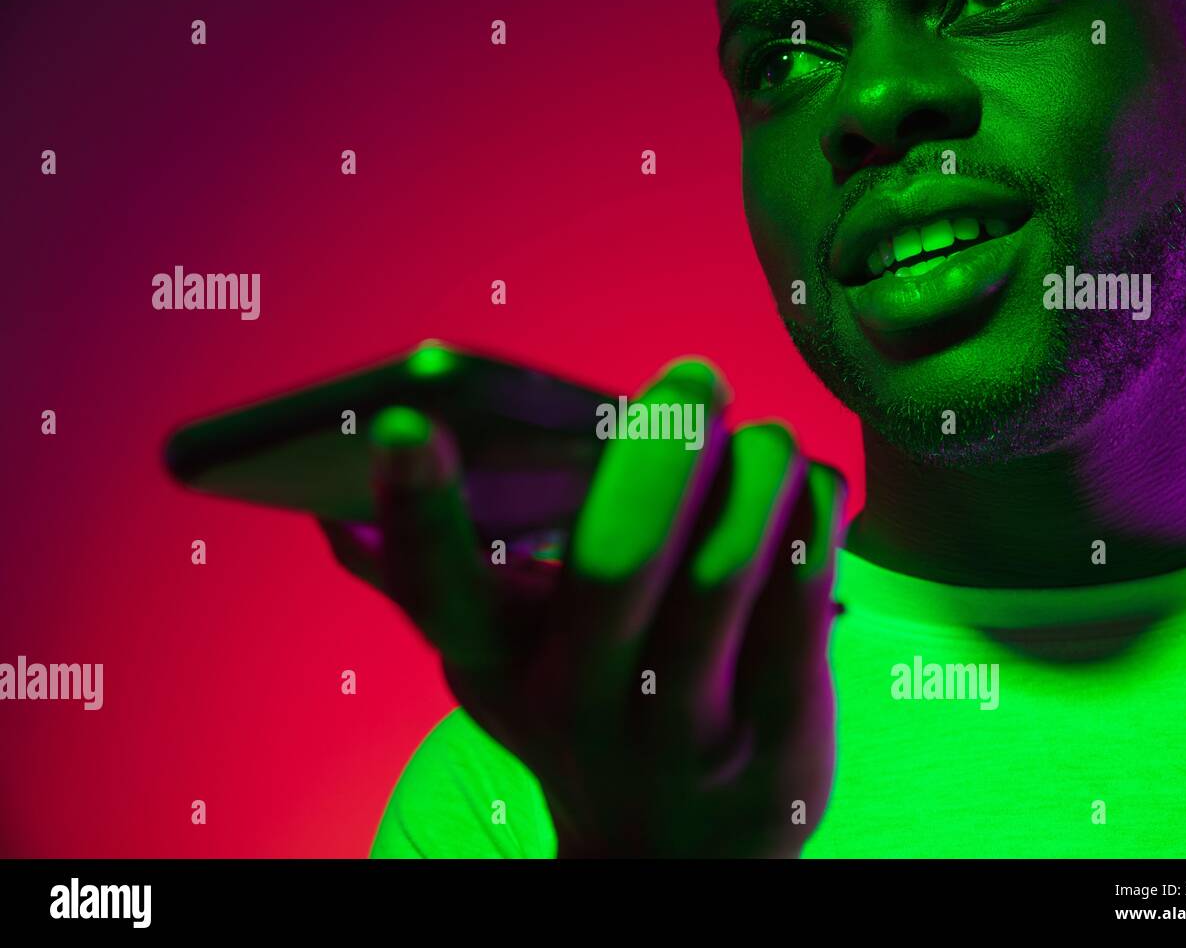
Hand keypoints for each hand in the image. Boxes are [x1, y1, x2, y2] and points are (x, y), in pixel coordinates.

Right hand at [319, 359, 844, 857]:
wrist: (673, 850)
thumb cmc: (579, 709)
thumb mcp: (498, 664)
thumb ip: (431, 583)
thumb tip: (329, 516)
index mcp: (493, 665)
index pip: (440, 591)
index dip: (420, 510)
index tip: (410, 426)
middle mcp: (579, 703)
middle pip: (619, 555)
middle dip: (666, 442)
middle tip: (694, 380)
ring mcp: (683, 726)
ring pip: (729, 557)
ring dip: (756, 464)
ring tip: (755, 439)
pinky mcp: (776, 726)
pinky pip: (805, 581)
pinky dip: (810, 505)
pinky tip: (801, 490)